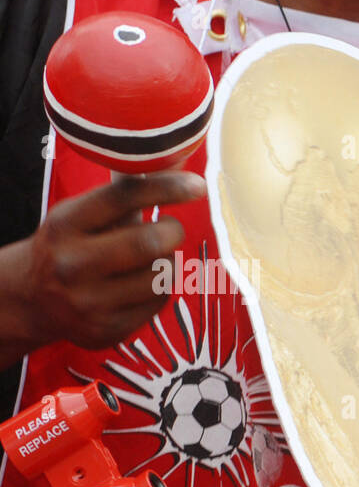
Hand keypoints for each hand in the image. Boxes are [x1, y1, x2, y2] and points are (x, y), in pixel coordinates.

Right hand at [0, 172, 206, 357]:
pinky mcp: (108, 329)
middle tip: (169, 228)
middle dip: (172, 231)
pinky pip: (160, 301)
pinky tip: (141, 284)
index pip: (122, 198)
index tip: (198, 185)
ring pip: (162, 275)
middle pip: (150, 242)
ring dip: (169, 262)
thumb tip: (171, 157)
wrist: (32, 300)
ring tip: (152, 258)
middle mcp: (72, 264)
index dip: (166, 188)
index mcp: (65, 224)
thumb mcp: (82, 214)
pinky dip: (161, 288)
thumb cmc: (72, 246)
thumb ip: (123, 192)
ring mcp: (89, 302)